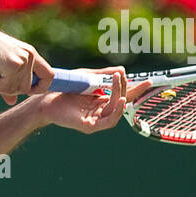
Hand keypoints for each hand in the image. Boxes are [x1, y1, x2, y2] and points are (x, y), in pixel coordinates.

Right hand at [0, 23, 55, 105]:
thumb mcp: (2, 66)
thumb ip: (10, 83)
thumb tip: (12, 102)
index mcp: (30, 53)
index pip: (49, 75)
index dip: (41, 87)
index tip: (28, 92)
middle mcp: (30, 56)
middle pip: (27, 88)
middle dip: (10, 91)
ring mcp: (23, 60)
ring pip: (16, 89)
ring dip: (0, 89)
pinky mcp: (14, 65)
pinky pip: (7, 87)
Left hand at [33, 67, 152, 132]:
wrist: (46, 99)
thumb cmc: (65, 89)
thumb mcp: (87, 77)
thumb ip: (103, 74)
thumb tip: (122, 70)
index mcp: (102, 100)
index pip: (124, 95)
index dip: (136, 89)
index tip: (149, 81)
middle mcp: (101, 111)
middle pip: (122, 101)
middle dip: (126, 88)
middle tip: (120, 76)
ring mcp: (96, 120)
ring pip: (116, 110)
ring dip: (119, 95)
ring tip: (117, 81)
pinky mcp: (90, 126)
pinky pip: (108, 121)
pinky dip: (116, 112)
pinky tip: (120, 100)